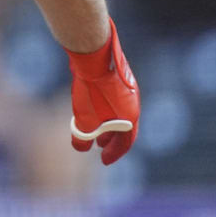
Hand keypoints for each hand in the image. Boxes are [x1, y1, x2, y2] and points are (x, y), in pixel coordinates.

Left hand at [66, 17, 138, 164]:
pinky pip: (117, 101)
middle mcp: (134, 104)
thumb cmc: (91, 90)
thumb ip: (82, 137)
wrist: (93, 56)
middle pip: (124, 128)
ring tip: (96, 130)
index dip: (114, 153)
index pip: (125, 142)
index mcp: (131, 118)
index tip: (104, 161)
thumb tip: (81, 148)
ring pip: (120, 113)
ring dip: (109, 125)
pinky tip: (95, 108)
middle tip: (100, 146)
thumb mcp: (83, 119)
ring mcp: (129, 90)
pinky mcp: (120, 78)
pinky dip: (107, 110)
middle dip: (111, 139)